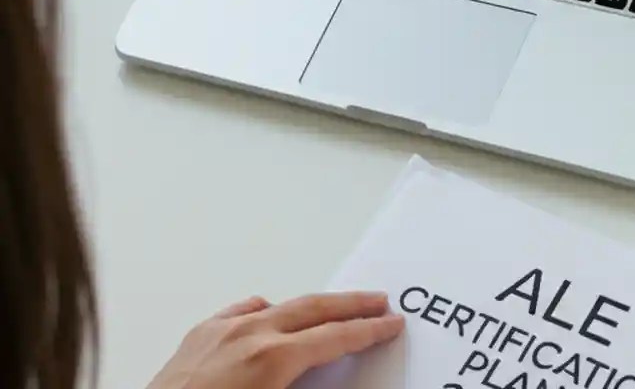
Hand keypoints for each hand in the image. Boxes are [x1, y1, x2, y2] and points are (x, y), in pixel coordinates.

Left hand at [146, 292, 404, 388]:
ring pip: (280, 305)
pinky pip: (242, 312)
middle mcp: (249, 334)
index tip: (389, 323)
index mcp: (273, 358)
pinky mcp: (199, 335)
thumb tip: (331, 376)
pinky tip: (270, 315)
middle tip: (377, 301)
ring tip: (332, 308)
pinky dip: (265, 311)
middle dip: (351, 304)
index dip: (369, 330)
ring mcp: (221, 330)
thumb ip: (309, 384)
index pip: (336, 337)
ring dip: (312, 306)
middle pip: (315, 308)